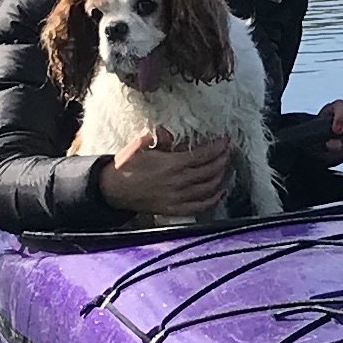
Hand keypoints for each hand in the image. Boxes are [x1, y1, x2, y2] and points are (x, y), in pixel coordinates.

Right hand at [101, 131, 232, 220]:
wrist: (114, 190)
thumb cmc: (127, 166)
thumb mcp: (140, 146)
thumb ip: (158, 138)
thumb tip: (168, 132)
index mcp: (171, 164)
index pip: (202, 155)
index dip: (217, 148)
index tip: (225, 142)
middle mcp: (178, 182)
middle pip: (209, 171)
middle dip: (222, 160)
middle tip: (228, 152)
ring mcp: (177, 198)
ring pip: (208, 188)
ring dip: (220, 177)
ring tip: (224, 168)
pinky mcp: (174, 210)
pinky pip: (200, 206)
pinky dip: (213, 199)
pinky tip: (220, 192)